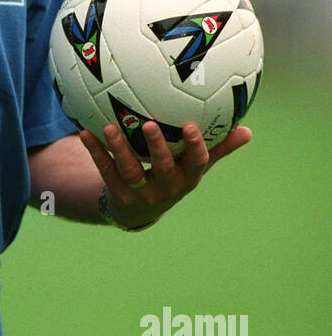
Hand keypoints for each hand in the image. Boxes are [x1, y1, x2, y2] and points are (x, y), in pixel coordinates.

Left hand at [79, 121, 251, 228]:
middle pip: (162, 168)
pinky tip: (85, 132)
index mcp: (188, 177)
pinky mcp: (118, 194)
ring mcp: (142, 194)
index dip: (194, 147)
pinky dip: (95, 152)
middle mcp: (167, 188)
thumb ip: (218, 147)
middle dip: (157, 148)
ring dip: (119, 149)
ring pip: (130, 172)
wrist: (139, 211)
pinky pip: (105, 171)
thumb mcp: (195, 167)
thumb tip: (249, 131)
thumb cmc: (173, 177)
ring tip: (109, 128)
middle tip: (149, 124)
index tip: (191, 126)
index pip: (196, 163)